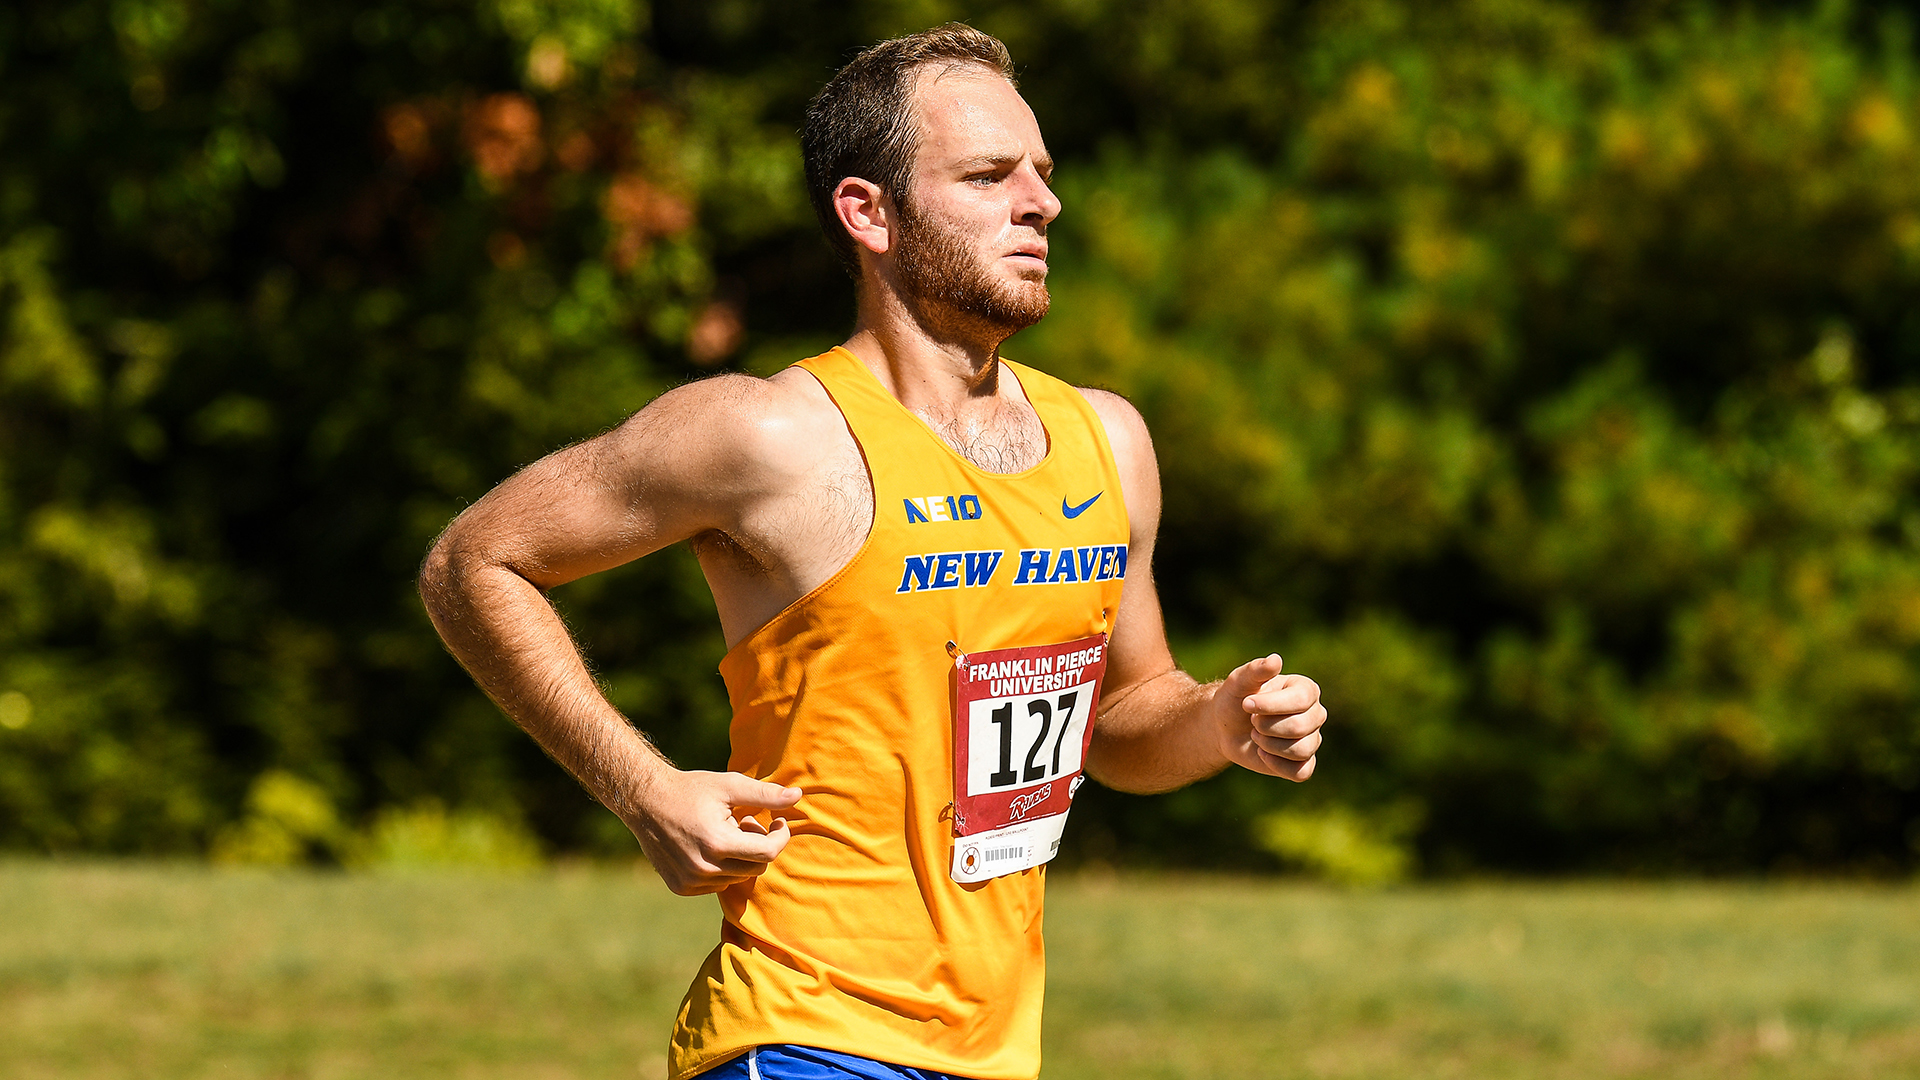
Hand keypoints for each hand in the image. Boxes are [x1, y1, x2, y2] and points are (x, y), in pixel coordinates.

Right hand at [625, 769, 801, 895]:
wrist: (645, 801)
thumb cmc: (691, 789)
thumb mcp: (729, 785)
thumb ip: (765, 794)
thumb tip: (798, 796)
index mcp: (719, 843)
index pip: (768, 853)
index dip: (780, 836)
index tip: (778, 821)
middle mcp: (705, 869)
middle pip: (756, 867)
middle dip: (759, 845)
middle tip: (745, 822)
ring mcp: (691, 882)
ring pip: (738, 877)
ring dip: (739, 858)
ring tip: (724, 832)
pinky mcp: (681, 888)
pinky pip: (718, 885)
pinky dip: (721, 869)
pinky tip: (708, 846)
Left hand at [1216, 654, 1323, 780]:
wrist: (1225, 726)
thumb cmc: (1235, 699)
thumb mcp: (1239, 681)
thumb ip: (1256, 670)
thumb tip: (1276, 660)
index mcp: (1306, 690)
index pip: (1300, 700)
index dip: (1270, 705)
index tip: (1246, 704)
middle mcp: (1315, 714)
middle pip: (1300, 727)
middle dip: (1266, 727)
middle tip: (1252, 722)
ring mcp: (1312, 739)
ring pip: (1301, 750)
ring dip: (1269, 745)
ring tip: (1256, 736)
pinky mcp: (1303, 763)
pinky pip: (1301, 772)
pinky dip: (1277, 765)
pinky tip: (1262, 754)